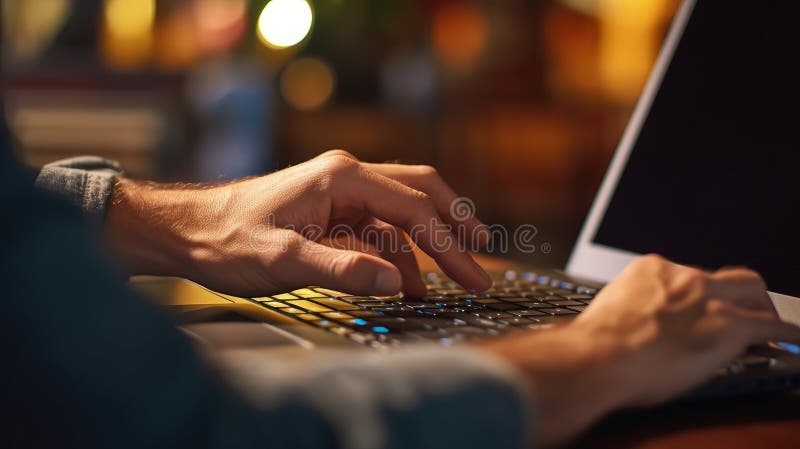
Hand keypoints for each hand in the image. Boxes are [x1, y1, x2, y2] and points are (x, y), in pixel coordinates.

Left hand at [104, 150, 490, 296]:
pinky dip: (398, 255)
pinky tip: (407, 282)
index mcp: (343, 178)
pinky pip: (379, 231)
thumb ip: (340, 269)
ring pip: (403, 212)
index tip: (472, 273)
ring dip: (429, 245)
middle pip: (420, 193)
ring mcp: (342, 194)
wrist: (189, 231)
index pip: (412, 207)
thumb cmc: (227, 239)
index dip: (447, 241)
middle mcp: (348, 178)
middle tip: (480, 264)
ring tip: (456, 279)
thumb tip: (395, 281)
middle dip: (454, 228)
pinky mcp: (334, 213)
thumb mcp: (281, 258)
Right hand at [478, 254, 799, 446]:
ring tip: (768, 324)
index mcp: (650, 270)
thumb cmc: (596, 345)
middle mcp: (683, 276)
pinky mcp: (730, 323)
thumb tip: (621, 329)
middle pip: (726, 274)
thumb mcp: (607, 314)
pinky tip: (789, 340)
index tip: (695, 307)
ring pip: (752, 292)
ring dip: (761, 307)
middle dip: (739, 291)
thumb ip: (624, 312)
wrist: (603, 354)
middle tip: (744, 308)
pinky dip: (784, 332)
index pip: (686, 276)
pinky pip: (771, 325)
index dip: (696, 295)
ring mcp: (709, 296)